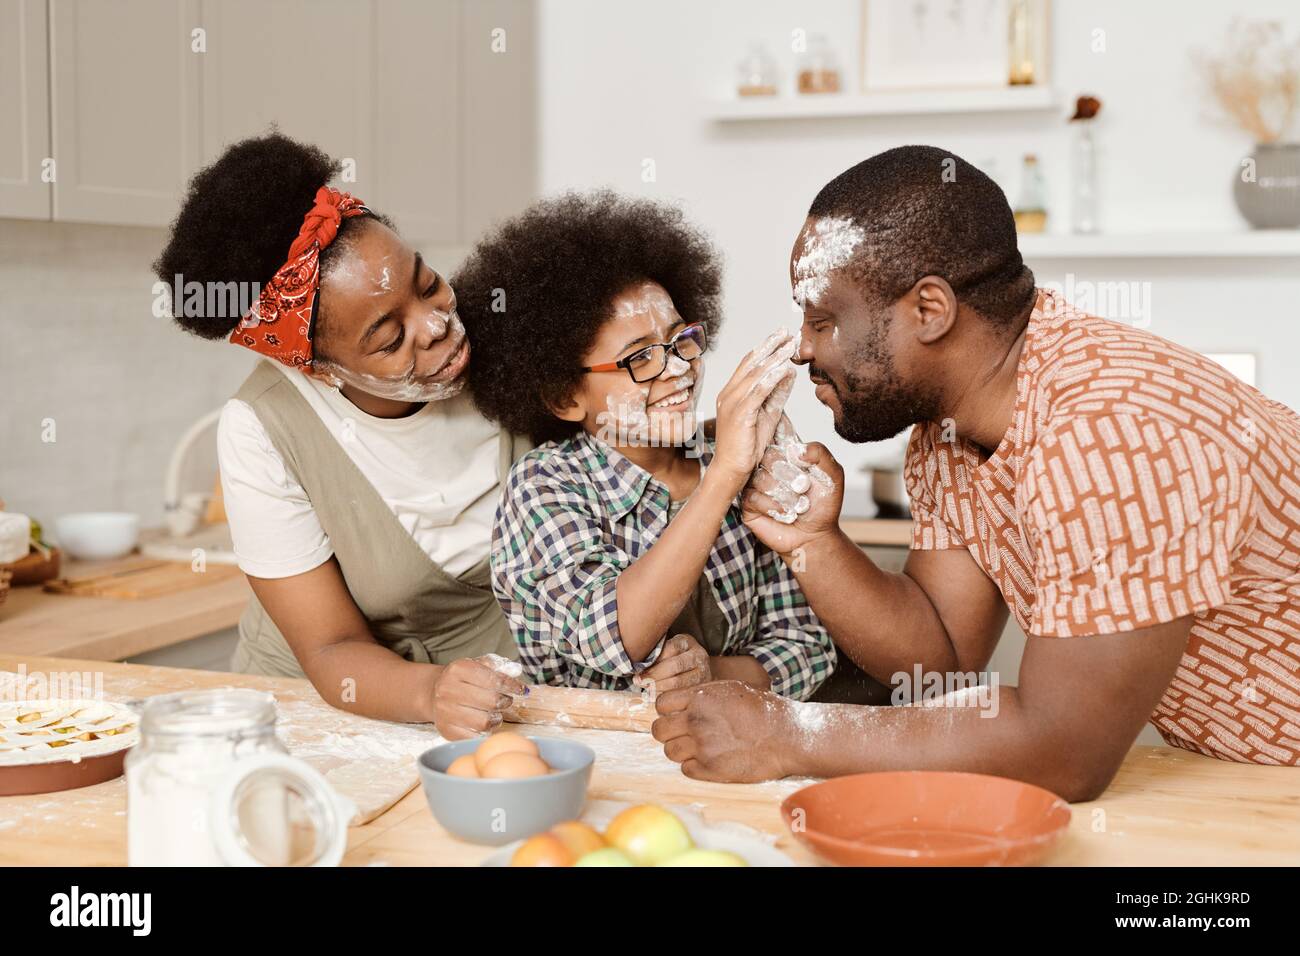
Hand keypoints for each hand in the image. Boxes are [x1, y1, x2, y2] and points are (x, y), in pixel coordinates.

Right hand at [428, 656, 525, 739]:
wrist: (432, 693)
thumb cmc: (461, 679)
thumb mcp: (476, 665)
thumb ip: (497, 666)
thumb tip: (516, 670)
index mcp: (458, 669)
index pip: (493, 679)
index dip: (512, 685)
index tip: (521, 690)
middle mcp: (448, 689)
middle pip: (490, 701)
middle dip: (505, 702)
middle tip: (506, 701)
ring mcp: (445, 711)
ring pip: (484, 722)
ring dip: (496, 719)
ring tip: (495, 714)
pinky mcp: (446, 729)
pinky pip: (473, 737)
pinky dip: (484, 732)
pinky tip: (485, 724)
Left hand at [635, 634, 711, 694]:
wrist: (696, 669)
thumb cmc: (673, 658)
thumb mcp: (666, 650)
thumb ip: (655, 653)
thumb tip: (635, 665)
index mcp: (686, 641)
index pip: (670, 648)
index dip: (653, 660)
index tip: (638, 670)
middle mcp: (698, 655)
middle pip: (675, 665)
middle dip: (654, 675)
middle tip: (639, 681)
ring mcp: (704, 671)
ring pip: (679, 682)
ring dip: (659, 687)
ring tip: (647, 689)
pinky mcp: (702, 687)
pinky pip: (682, 693)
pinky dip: (668, 696)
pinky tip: (658, 696)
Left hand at [651, 680, 795, 781]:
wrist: (786, 736)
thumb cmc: (763, 710)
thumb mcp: (731, 689)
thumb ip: (703, 695)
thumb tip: (682, 703)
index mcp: (700, 697)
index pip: (661, 704)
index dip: (668, 711)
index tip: (677, 715)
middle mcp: (696, 721)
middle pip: (659, 730)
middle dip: (668, 732)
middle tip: (682, 734)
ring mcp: (702, 746)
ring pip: (669, 751)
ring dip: (680, 750)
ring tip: (698, 748)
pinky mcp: (710, 769)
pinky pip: (685, 769)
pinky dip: (694, 766)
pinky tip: (709, 760)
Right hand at [709, 332, 797, 489]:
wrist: (731, 470)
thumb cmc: (747, 446)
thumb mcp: (766, 414)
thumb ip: (776, 394)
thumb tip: (789, 373)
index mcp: (731, 392)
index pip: (748, 363)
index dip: (765, 347)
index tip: (781, 335)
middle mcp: (728, 393)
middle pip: (751, 362)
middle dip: (770, 345)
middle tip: (787, 331)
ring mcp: (731, 403)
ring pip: (755, 374)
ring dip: (775, 357)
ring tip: (790, 345)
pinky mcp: (739, 414)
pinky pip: (757, 392)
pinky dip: (772, 378)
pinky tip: (785, 368)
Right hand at [742, 441, 844, 553]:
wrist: (815, 534)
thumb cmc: (822, 505)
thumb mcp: (832, 475)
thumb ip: (821, 454)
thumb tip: (798, 449)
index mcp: (786, 454)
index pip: (779, 438)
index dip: (790, 451)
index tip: (803, 465)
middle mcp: (768, 465)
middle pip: (768, 456)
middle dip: (791, 476)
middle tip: (803, 488)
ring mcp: (755, 483)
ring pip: (760, 478)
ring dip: (784, 495)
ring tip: (796, 505)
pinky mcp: (748, 503)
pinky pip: (753, 497)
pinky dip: (773, 507)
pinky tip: (784, 513)